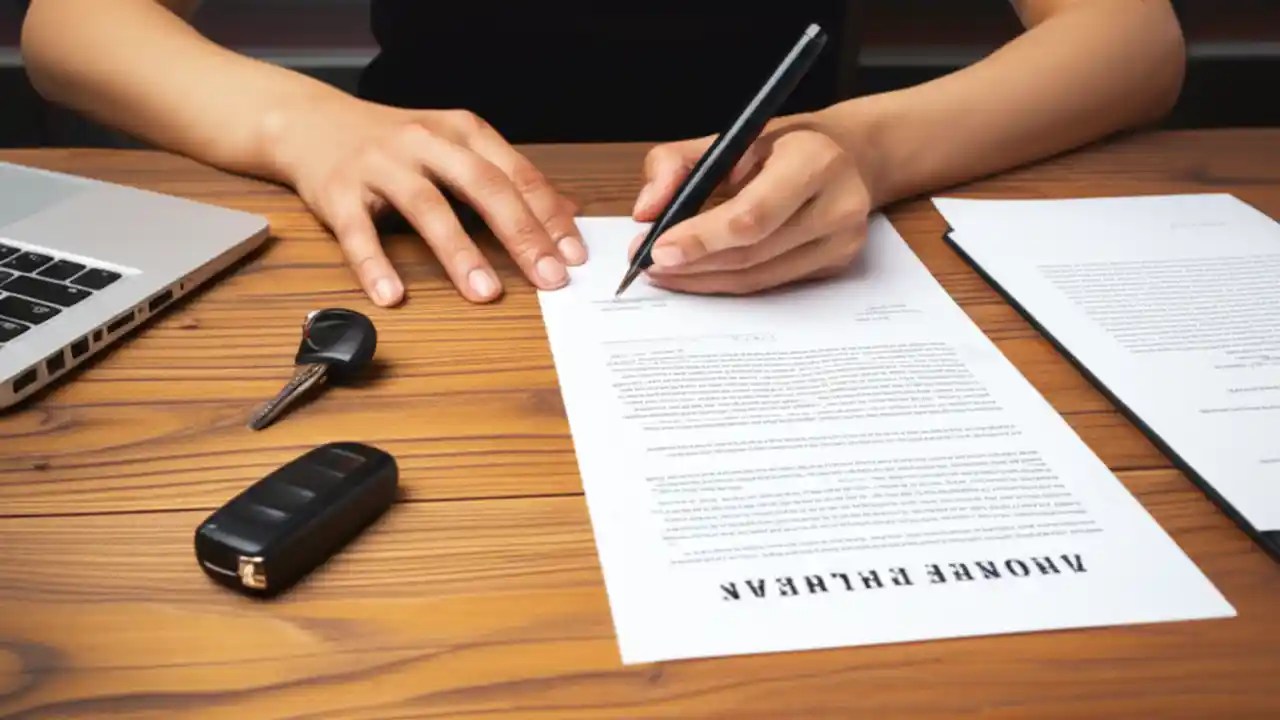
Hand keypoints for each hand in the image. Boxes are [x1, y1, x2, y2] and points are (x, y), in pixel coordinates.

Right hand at [269, 96, 585, 305]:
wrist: (311, 122)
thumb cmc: (394, 143)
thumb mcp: (455, 147)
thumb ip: (507, 178)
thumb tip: (566, 212)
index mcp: (462, 131)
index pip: (516, 174)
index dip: (549, 215)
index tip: (574, 255)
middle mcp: (424, 142)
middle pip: (482, 186)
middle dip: (521, 234)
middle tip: (548, 277)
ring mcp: (380, 165)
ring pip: (427, 207)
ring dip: (459, 252)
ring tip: (486, 292)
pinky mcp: (337, 191)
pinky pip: (358, 231)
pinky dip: (375, 265)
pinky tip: (392, 296)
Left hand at [630, 113, 871, 294]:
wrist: (850, 156)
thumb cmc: (784, 146)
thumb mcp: (732, 135)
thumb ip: (677, 163)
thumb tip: (646, 211)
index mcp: (813, 160)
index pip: (751, 215)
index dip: (702, 238)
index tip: (658, 249)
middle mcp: (838, 203)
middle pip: (753, 253)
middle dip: (694, 263)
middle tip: (650, 264)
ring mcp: (843, 241)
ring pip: (760, 277)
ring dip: (706, 280)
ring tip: (667, 273)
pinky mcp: (838, 265)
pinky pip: (772, 284)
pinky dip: (730, 283)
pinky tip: (701, 274)